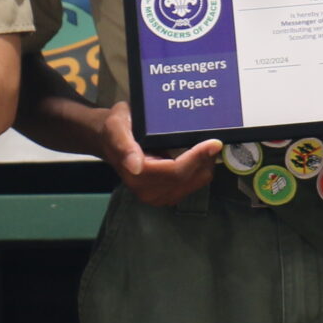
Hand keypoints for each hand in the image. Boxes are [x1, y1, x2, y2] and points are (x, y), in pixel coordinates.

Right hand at [95, 102, 219, 206]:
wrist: (109, 138)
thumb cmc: (116, 127)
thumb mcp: (116, 126)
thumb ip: (124, 144)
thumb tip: (135, 165)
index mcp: (137, 175)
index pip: (175, 172)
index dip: (196, 158)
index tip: (213, 143)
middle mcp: (146, 191)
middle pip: (187, 180)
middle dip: (204, 161)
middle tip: (214, 141)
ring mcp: (155, 196)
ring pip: (193, 184)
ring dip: (204, 166)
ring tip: (208, 147)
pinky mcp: (164, 195)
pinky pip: (191, 186)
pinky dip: (199, 171)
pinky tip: (200, 157)